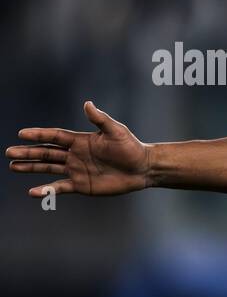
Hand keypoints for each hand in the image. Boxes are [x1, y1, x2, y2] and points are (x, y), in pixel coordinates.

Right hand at [7, 101, 151, 196]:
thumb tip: (87, 104)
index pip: (54, 136)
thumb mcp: (116, 131)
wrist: (143, 169)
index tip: (22, 134)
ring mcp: (76, 170)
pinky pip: (60, 188)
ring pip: (48, 168)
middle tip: (9, 152)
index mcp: (80, 141)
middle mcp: (75, 155)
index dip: (39, 135)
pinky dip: (46, 190)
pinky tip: (32, 192)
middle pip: (47, 152)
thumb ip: (100, 119)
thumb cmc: (131, 147)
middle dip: (28, 152)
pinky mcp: (81, 185)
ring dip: (31, 167)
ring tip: (13, 166)